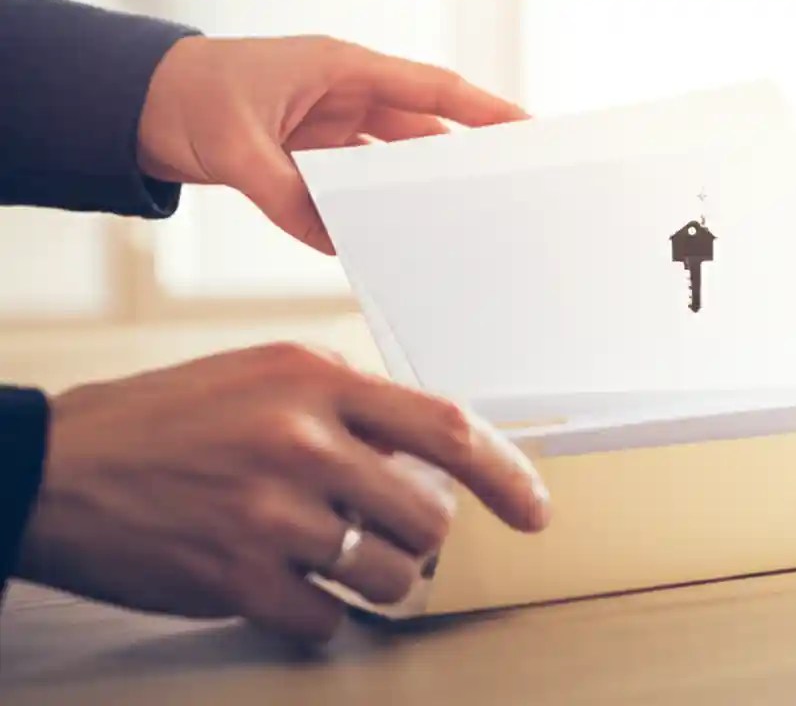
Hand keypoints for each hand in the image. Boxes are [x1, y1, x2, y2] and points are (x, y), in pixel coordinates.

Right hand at [16, 343, 549, 640]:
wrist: (60, 469)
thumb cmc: (169, 420)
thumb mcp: (266, 376)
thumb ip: (351, 403)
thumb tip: (432, 454)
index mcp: (316, 379)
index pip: (448, 428)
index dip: (507, 475)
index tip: (534, 509)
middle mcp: (301, 440)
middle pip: (429, 517)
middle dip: (419, 536)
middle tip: (381, 530)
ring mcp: (271, 513)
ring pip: (391, 575)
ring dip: (375, 578)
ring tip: (327, 554)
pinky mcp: (240, 578)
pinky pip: (330, 621)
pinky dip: (319, 613)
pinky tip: (284, 583)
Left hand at [136, 35, 528, 253]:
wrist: (134, 104)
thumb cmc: (182, 96)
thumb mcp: (235, 146)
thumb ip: (286, 193)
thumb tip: (332, 241)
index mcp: (339, 68)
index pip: (429, 89)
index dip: (482, 110)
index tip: (526, 129)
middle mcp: (344, 94)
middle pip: (421, 129)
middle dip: (460, 159)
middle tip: (501, 191)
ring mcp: (329, 124)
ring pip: (391, 160)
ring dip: (413, 190)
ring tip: (448, 223)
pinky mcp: (311, 153)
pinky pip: (356, 183)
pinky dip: (370, 208)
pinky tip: (382, 234)